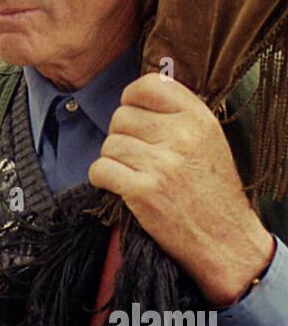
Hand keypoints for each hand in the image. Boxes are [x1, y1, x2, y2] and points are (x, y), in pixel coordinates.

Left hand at [89, 73, 274, 304]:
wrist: (225, 239)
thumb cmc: (212, 190)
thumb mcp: (208, 140)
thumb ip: (177, 114)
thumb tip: (135, 96)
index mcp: (198, 118)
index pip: (148, 85)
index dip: (132, 99)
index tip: (135, 115)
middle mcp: (181, 135)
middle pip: (121, 116)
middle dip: (123, 136)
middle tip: (139, 157)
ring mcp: (161, 163)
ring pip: (109, 144)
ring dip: (114, 160)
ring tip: (135, 174)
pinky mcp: (143, 191)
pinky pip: (100, 169)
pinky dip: (102, 179)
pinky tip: (119, 186)